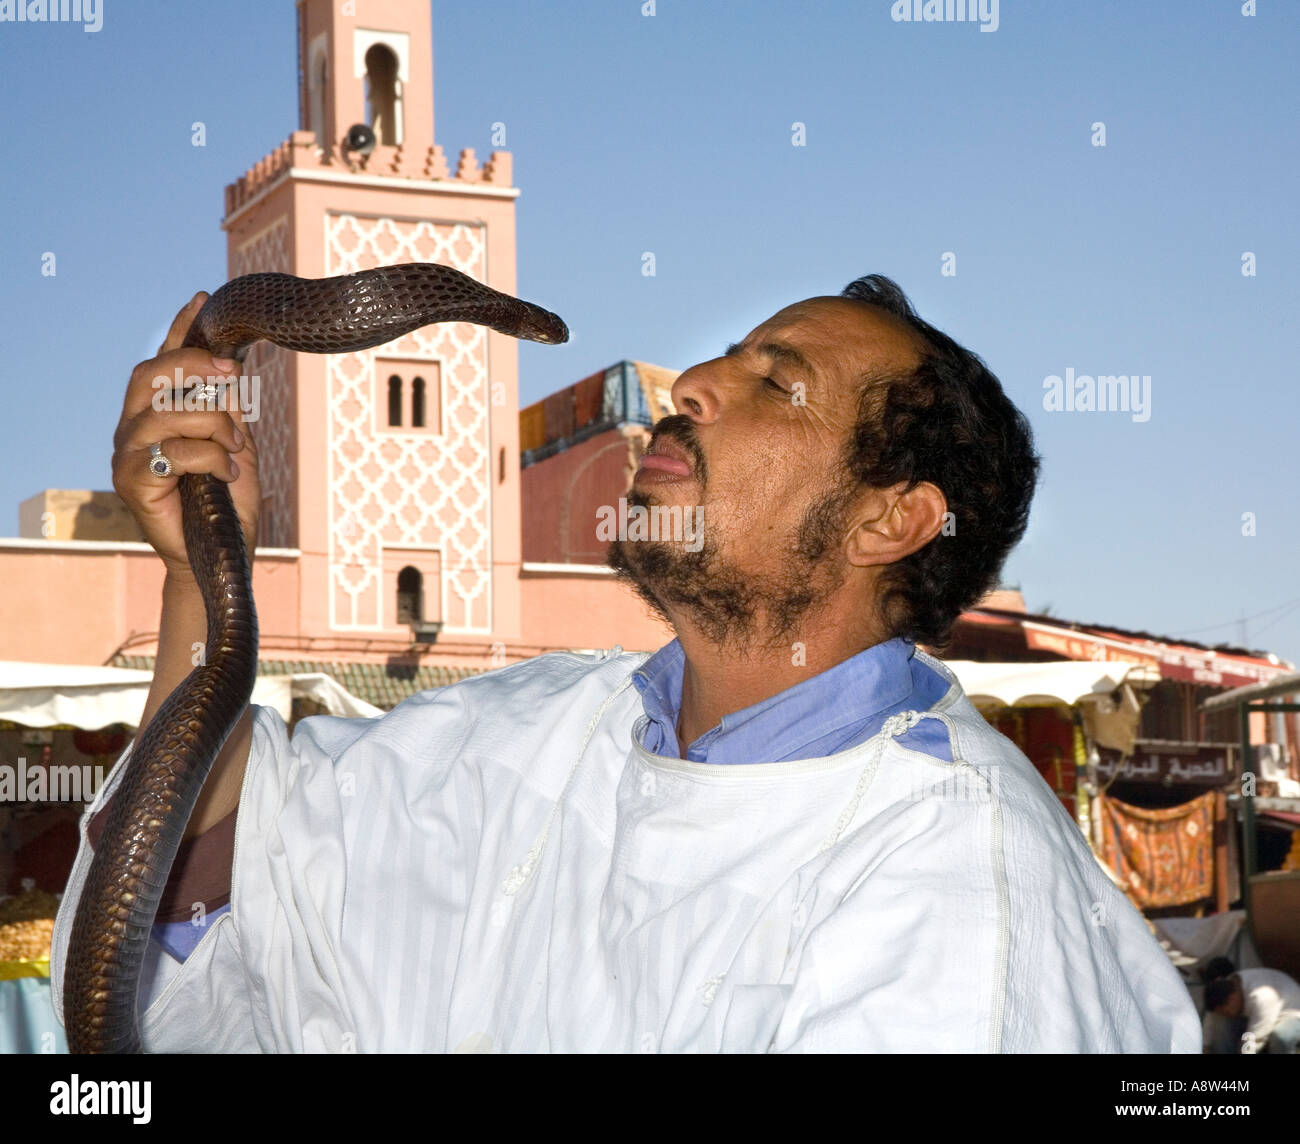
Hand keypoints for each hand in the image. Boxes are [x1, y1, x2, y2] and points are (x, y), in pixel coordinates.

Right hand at [111, 293, 260, 578]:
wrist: (220, 552)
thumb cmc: (227, 501)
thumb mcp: (237, 445)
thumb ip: (231, 409)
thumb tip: (234, 365)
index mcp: (157, 414)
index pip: (163, 362)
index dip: (180, 330)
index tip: (200, 298)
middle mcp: (133, 427)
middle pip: (153, 374)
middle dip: (197, 366)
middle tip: (234, 376)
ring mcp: (127, 453)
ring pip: (167, 411)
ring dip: (214, 425)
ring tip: (236, 450)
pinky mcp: (130, 480)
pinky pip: (172, 451)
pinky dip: (210, 458)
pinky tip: (227, 473)